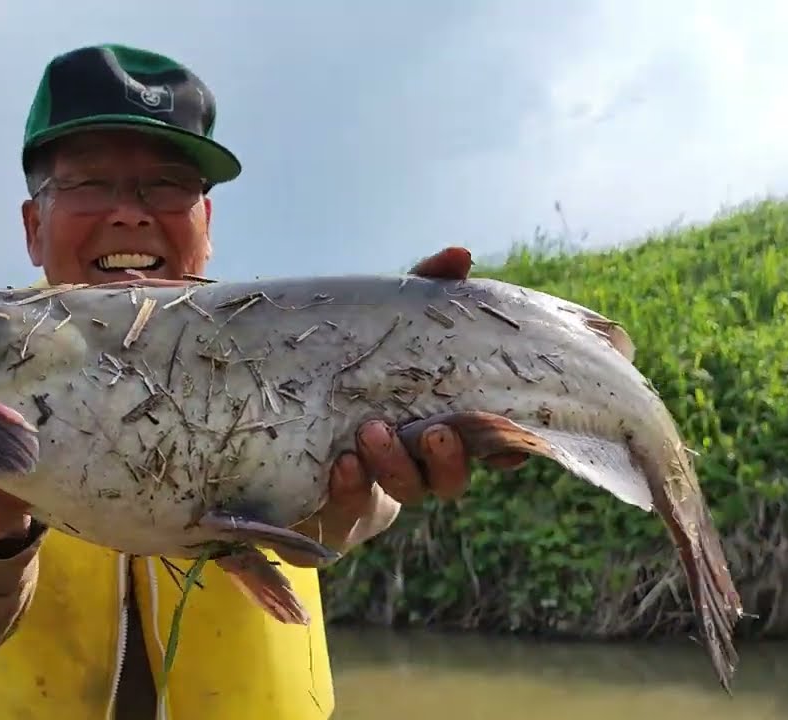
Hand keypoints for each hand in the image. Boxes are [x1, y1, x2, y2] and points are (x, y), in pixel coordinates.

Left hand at [279, 246, 528, 565]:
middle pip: (450, 477)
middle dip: (448, 458)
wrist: (274, 423)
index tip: (513, 444)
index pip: (489, 449)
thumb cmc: (349, 372)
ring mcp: (377, 493)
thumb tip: (461, 255)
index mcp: (438, 428)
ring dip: (394, 465)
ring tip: (371, 433)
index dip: (507, 450)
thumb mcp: (384, 327)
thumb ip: (423, 293)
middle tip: (434, 432)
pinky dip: (348, 487)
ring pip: (403, 492)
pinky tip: (341, 464)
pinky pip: (347, 508)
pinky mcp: (335, 509)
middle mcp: (415, 466)